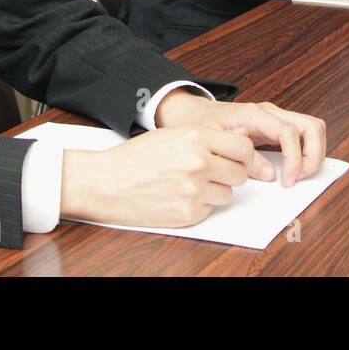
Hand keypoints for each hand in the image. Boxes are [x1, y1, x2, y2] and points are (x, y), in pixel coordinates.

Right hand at [59, 126, 257, 227]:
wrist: (105, 182)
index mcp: (196, 137)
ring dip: (214, 191)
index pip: (243, 147)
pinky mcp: (187, 213)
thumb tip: (238, 147)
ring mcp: (194, 190)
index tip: (238, 158)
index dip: (243, 154)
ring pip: (227, 194)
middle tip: (210, 173)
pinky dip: (198, 206)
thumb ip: (205, 139)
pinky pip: (209, 210)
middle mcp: (199, 162)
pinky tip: (177, 197)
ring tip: (188, 184)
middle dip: (229, 174)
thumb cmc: (135, 158)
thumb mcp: (171, 135)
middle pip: (240, 173)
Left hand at [154, 91, 326, 186]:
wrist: (193, 114)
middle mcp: (271, 112)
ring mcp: (276, 117)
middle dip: (313, 156)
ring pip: (313, 128)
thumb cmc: (201, 125)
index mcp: (254, 114)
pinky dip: (308, 151)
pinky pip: (304, 134)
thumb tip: (270, 174)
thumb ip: (243, 159)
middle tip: (299, 179)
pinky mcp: (277, 126)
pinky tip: (295, 168)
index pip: (288, 132)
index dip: (294, 158)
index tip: (287, 181)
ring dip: (314, 153)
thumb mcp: (216, 143)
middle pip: (312, 126)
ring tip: (298, 175)